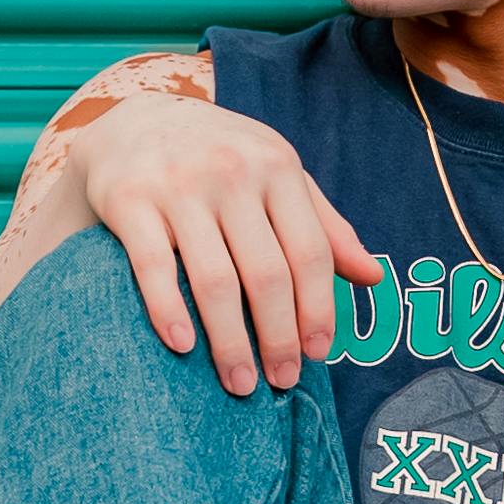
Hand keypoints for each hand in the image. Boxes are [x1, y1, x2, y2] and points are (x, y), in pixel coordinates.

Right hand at [74, 95, 381, 395]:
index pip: (310, 252)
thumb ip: (324, 225)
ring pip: (215, 279)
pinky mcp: (130, 200)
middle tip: (281, 380)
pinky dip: (170, 311)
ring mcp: (178, 186)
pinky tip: (184, 347)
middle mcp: (232, 173)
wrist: (135, 120)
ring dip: (230, 341)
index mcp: (277, 167)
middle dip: (279, 337)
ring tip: (239, 383)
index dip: (319, 308)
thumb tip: (373, 277)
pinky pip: (153, 267)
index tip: (318, 354)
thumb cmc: (222, 159)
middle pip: (267, 274)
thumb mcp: (278, 176)